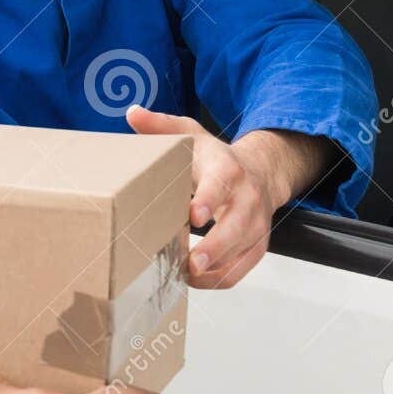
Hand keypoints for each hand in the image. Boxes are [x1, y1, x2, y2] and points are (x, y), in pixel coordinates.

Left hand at [126, 106, 329, 288]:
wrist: (260, 172)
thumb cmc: (216, 157)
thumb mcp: (190, 134)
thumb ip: (161, 126)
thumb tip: (132, 113)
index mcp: (228, 169)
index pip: (221, 184)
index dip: (210, 199)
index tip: (194, 215)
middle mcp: (248, 198)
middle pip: (238, 225)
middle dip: (216, 246)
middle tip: (191, 262)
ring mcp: (256, 224)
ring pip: (242, 252)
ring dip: (215, 268)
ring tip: (186, 276)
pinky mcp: (257, 245)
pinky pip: (243, 268)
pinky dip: (221, 279)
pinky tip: (195, 280)